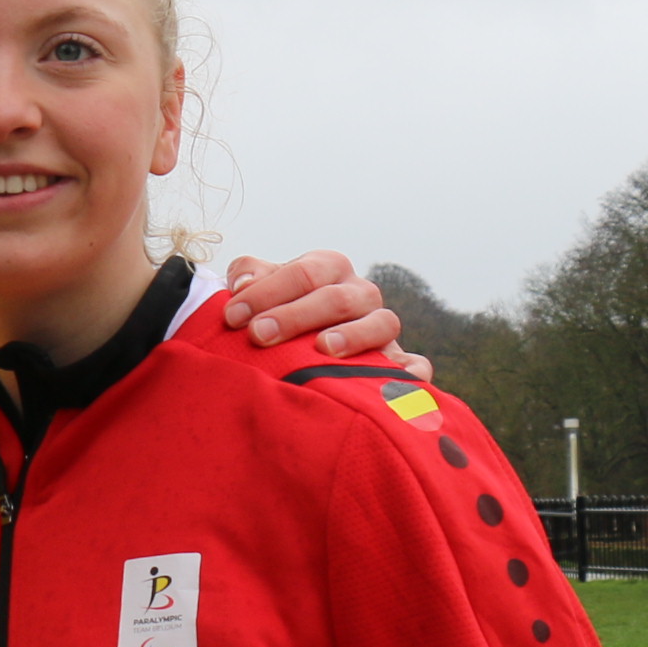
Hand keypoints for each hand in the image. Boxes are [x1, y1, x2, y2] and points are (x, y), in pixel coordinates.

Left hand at [221, 250, 432, 381]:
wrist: (309, 346)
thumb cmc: (280, 312)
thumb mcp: (264, 289)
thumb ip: (250, 276)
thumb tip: (242, 283)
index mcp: (328, 268)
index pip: (302, 273)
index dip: (266, 292)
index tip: (232, 317)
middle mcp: (360, 293)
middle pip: (336, 298)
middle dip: (295, 316)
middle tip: (258, 336)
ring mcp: (382, 326)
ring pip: (381, 323)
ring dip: (354, 335)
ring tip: (323, 349)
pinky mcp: (399, 361)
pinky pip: (415, 365)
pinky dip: (410, 371)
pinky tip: (395, 379)